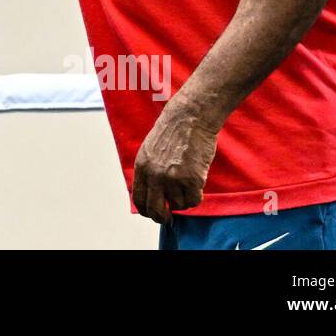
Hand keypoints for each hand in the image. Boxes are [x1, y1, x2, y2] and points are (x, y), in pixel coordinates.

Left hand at [131, 101, 219, 222]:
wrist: (190, 117)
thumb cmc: (173, 131)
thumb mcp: (150, 149)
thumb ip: (149, 171)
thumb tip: (153, 194)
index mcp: (141, 167)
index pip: (139, 199)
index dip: (146, 210)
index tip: (153, 213)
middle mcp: (155, 175)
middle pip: (155, 210)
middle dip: (162, 217)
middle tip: (168, 217)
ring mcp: (173, 178)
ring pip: (178, 205)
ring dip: (183, 199)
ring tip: (187, 182)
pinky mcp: (192, 179)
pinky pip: (194, 201)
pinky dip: (196, 197)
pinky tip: (196, 184)